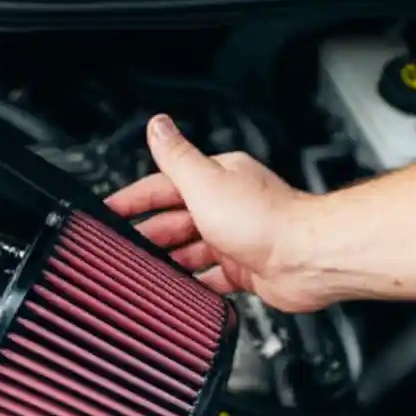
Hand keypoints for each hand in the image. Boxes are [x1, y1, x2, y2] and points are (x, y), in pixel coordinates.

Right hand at [106, 114, 328, 311]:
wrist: (307, 259)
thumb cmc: (266, 219)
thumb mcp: (207, 182)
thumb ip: (177, 157)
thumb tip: (157, 124)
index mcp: (216, 178)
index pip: (162, 186)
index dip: (132, 199)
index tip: (107, 210)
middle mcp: (226, 205)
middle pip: (174, 221)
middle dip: (147, 235)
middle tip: (120, 249)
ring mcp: (236, 238)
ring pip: (190, 251)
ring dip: (168, 261)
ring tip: (144, 272)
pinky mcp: (246, 269)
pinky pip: (211, 279)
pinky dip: (194, 285)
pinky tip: (180, 291)